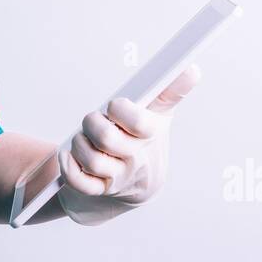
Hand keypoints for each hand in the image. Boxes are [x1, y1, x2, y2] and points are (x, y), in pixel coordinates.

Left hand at [56, 64, 201, 225]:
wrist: (137, 184)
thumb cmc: (142, 140)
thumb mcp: (158, 116)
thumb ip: (172, 91)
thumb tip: (193, 70)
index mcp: (152, 135)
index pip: (140, 123)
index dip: (122, 110)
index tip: (115, 105)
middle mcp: (137, 158)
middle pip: (108, 138)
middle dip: (92, 123)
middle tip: (93, 120)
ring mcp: (119, 177)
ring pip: (92, 160)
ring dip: (79, 144)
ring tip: (81, 138)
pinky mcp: (99, 191)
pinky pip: (80, 182)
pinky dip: (69, 166)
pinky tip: (68, 155)